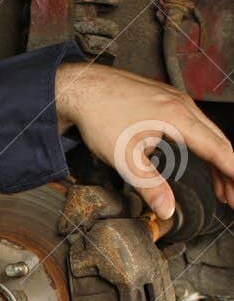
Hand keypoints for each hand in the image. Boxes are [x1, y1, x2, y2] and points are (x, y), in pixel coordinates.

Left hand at [55, 59, 233, 219]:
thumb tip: (167, 211)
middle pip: (219, 141)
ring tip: (223, 189)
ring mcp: (176, 100)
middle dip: (230, 171)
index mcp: (179, 118)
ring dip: (218, 161)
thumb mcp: (125, 159)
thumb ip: (150, 186)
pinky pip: (196, 124)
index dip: (233, 172)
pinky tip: (201, 160)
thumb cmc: (101, 118)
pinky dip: (203, 146)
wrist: (82, 89)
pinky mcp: (166, 101)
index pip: (217, 149)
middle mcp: (184, 105)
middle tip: (233, 199)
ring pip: (208, 133)